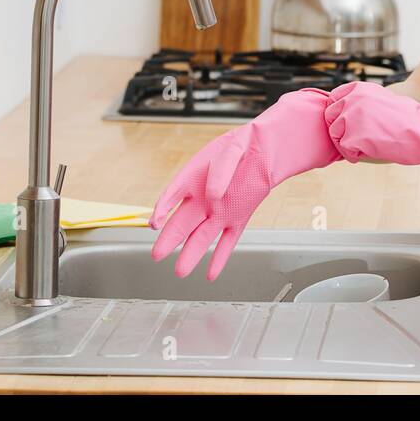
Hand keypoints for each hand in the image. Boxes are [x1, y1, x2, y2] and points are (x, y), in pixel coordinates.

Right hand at [149, 87, 340, 278]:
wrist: (265, 150)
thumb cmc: (243, 146)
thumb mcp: (232, 150)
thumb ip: (220, 170)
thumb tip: (213, 194)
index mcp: (193, 179)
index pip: (172, 196)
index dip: (161, 210)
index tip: (154, 223)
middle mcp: (202, 200)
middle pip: (182, 224)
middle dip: (169, 240)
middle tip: (157, 255)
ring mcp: (219, 212)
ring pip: (202, 238)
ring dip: (191, 254)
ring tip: (180, 272)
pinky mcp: (237, 220)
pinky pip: (227, 242)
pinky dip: (219, 259)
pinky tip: (211, 274)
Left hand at [323, 80, 419, 183]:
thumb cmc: (413, 120)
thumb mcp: (387, 98)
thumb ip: (367, 100)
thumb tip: (352, 108)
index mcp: (361, 89)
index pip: (334, 98)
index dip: (338, 112)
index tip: (348, 123)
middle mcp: (353, 100)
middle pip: (330, 116)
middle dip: (340, 129)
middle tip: (355, 139)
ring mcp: (351, 118)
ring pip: (335, 134)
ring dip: (347, 143)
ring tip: (365, 147)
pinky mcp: (354, 137)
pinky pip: (344, 150)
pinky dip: (354, 155)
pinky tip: (368, 154)